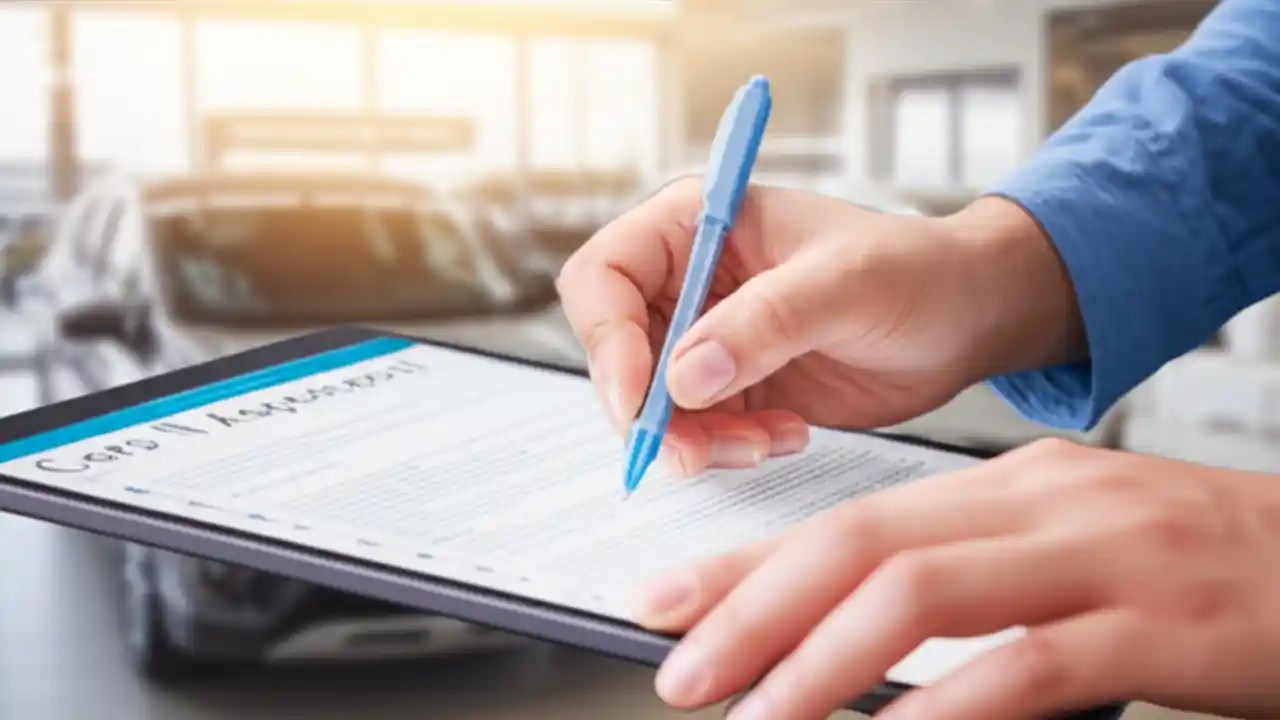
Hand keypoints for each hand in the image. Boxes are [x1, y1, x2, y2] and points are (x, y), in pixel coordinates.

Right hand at [557, 180, 1083, 473]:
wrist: (966, 318)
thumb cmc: (915, 270)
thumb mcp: (846, 283)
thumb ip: (765, 323)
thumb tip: (684, 377)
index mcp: (696, 225)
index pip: (605, 277)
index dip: (607, 340)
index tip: (640, 399)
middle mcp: (688, 282)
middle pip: (616, 353)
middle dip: (648, 410)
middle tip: (694, 451)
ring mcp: (706, 339)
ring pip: (651, 405)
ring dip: (695, 439)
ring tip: (766, 440)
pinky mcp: (731, 389)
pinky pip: (697, 432)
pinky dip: (730, 448)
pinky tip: (788, 434)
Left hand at [630, 440, 1279, 719]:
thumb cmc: (1205, 570)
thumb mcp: (1074, 552)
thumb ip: (974, 580)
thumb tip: (859, 634)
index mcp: (1013, 486)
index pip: (849, 516)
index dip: (747, 561)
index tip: (666, 597)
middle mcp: (1042, 504)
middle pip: (861, 544)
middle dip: (753, 606)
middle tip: (680, 666)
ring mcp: (1102, 557)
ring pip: (923, 594)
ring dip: (820, 661)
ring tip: (752, 716)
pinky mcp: (1161, 623)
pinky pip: (1028, 666)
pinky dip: (944, 709)